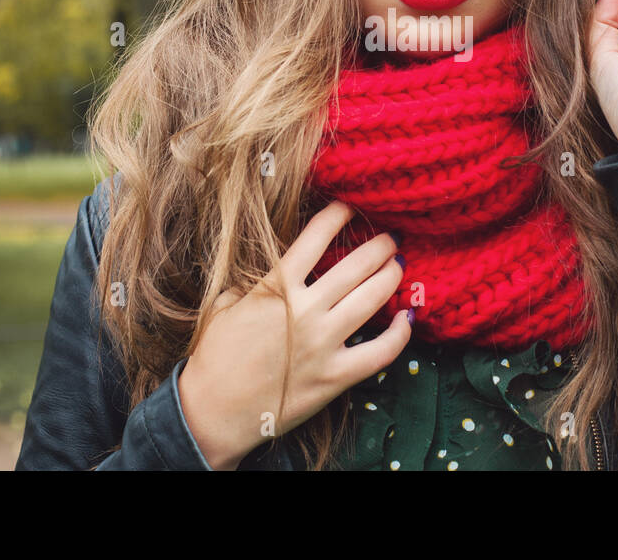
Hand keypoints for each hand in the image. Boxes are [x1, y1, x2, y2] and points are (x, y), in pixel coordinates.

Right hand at [177, 200, 410, 469]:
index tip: (351, 206)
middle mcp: (305, 309)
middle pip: (356, 264)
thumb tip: (282, 268)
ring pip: (373, 298)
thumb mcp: (226, 303)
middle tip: (389, 238)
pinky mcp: (335, 376)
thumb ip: (258, 281)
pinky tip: (407, 318)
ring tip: (398, 264)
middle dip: (379, 245)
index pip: (316, 237)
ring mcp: (323, 343)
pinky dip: (400, 333)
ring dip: (391, 275)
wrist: (211, 411)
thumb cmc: (214, 356)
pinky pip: (380, 352)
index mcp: (276, 286)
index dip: (339, 214)